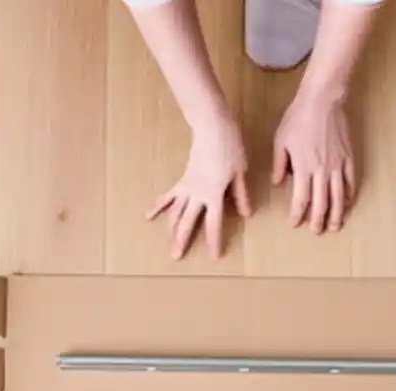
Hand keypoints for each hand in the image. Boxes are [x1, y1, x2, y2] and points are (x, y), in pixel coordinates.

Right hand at [146, 113, 252, 258]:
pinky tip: (149, 216)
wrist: (212, 128)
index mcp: (214, 194)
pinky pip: (169, 196)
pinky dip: (159, 206)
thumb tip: (245, 214)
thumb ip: (241, 195)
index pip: (213, 223)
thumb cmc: (230, 148)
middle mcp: (198, 194)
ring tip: (167, 245)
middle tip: (176, 257)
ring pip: (175, 212)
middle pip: (187, 221)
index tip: (214, 257)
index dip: (214, 241)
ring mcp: (187, 187)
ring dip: (170, 229)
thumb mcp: (241, 172)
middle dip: (182, 240)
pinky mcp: (183, 180)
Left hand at [271, 92, 356, 233]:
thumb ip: (279, 164)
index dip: (297, 215)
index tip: (294, 223)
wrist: (322, 101)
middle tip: (316, 231)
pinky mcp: (348, 157)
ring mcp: (337, 165)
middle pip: (321, 203)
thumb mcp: (280, 140)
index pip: (301, 199)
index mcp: (303, 168)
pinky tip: (347, 203)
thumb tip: (277, 182)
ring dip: (336, 214)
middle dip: (318, 221)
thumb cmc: (298, 118)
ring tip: (334, 226)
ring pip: (338, 197)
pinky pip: (350, 181)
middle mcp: (321, 170)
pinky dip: (349, 194)